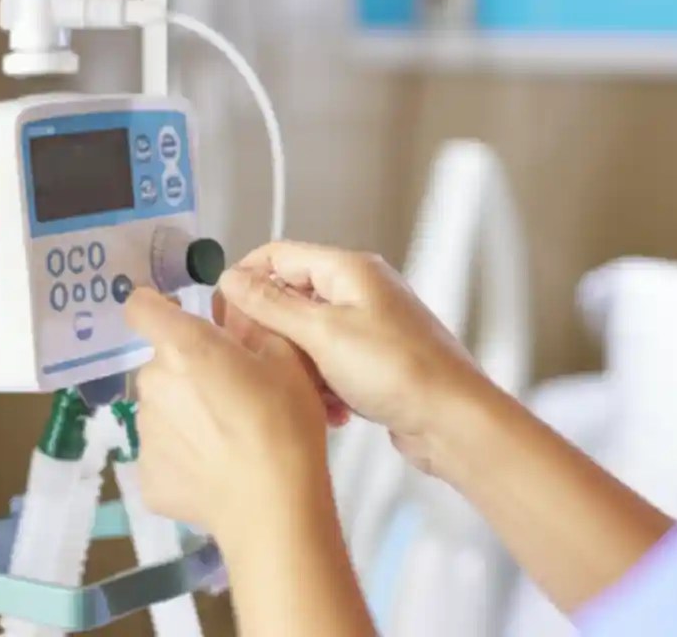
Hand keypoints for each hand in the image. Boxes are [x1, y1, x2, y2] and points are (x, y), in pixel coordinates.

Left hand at [124, 288, 330, 535]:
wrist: (275, 506)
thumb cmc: (285, 422)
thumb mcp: (287, 359)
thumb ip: (252, 326)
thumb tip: (232, 314)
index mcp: (183, 346)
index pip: (141, 307)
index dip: (158, 308)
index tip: (181, 321)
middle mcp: (152, 383)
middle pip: (162, 364)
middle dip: (190, 371)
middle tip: (233, 395)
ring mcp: (145, 433)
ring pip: (162, 408)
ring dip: (186, 414)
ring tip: (229, 440)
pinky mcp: (147, 476)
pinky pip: (164, 453)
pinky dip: (185, 456)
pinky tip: (218, 471)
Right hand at [215, 241, 504, 474]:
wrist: (452, 420)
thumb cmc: (402, 372)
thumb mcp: (323, 334)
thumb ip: (273, 304)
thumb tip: (232, 279)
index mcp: (349, 270)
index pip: (277, 256)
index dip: (244, 283)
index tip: (224, 317)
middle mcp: (361, 291)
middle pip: (290, 299)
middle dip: (272, 334)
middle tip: (261, 363)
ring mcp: (370, 326)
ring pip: (307, 338)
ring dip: (299, 367)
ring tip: (306, 392)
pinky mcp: (375, 360)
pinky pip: (330, 365)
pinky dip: (323, 386)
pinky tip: (332, 411)